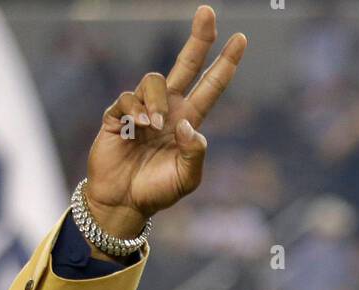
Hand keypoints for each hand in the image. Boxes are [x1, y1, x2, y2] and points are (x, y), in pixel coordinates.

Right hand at [84, 5, 246, 239]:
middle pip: (186, 64)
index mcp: (188, 122)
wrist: (123, 202)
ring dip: (157, 100)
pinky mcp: (117, 114)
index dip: (225, 64)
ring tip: (154, 126)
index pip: (210, 86)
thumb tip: (188, 123)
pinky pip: (128, 98)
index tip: (240, 39)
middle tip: (209, 12)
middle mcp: (168, 109)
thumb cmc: (157, 192)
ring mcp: (142, 109)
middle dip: (199, 38)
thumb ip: (195, 154)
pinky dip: (135, 110)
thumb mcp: (186, 180)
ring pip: (154, 80)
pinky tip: (138, 127)